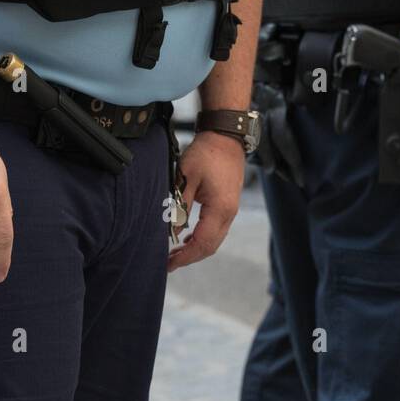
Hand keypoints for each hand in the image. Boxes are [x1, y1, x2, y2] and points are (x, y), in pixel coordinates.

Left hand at [167, 131, 245, 272]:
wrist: (226, 136)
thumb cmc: (206, 153)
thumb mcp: (185, 177)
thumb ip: (180, 206)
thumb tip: (172, 232)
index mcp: (220, 209)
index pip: (202, 243)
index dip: (185, 257)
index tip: (169, 264)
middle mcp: (229, 213)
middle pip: (210, 246)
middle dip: (189, 257)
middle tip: (168, 263)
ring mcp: (231, 210)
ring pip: (214, 240)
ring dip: (195, 248)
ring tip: (175, 253)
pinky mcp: (228, 205)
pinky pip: (216, 229)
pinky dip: (202, 238)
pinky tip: (187, 237)